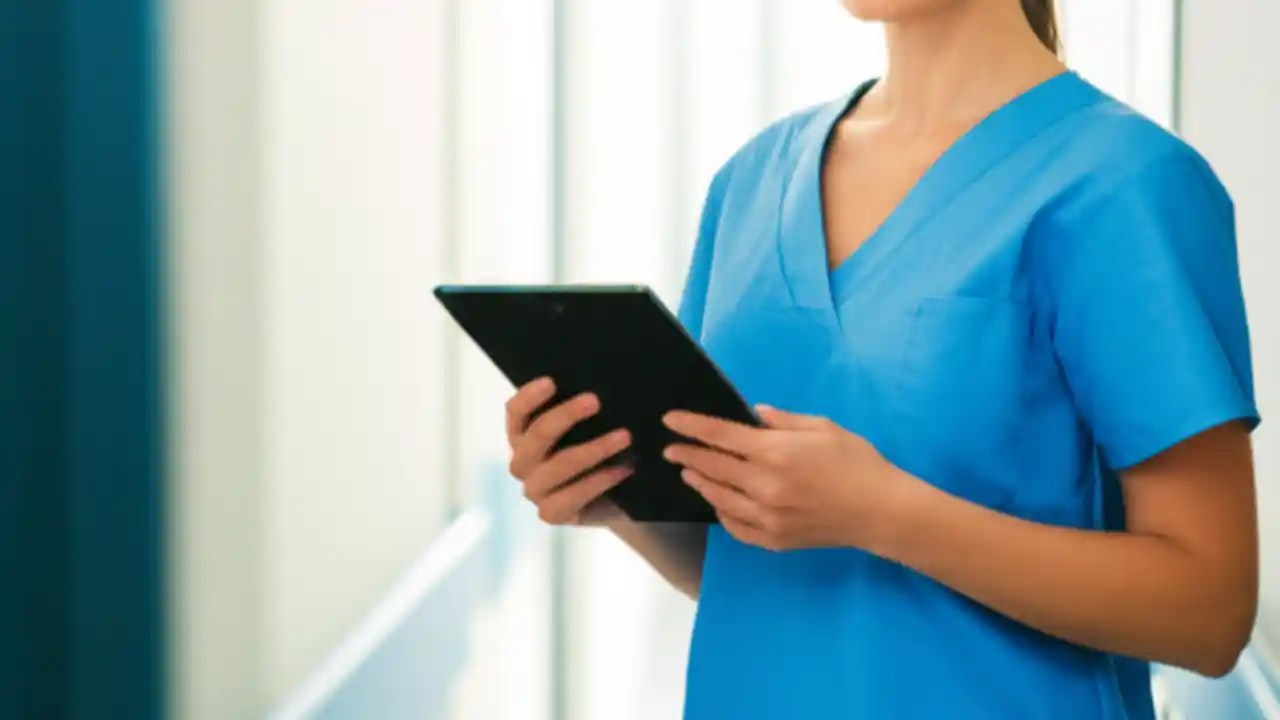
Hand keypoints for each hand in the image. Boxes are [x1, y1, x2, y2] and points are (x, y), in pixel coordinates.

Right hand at [505, 377, 632, 525]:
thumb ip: (585, 408)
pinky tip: (622, 470)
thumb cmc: (603, 449)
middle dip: (565, 416)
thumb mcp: (593, 424)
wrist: (620, 495)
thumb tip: (594, 383)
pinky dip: (597, 482)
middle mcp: (522, 462)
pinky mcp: (551, 514)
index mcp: (523, 434)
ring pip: (555, 467)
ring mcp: (535, 490)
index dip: (528, 396)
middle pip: (535, 437)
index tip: (552, 381)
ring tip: (624, 437)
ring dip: (592, 450)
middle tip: (595, 401)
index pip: (515, 412)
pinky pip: (569, 498)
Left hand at [661, 405, 919, 551]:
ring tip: (689, 472)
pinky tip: (719, 502)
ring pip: (718, 497)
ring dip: (700, 482)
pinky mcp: (773, 539)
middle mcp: (764, 485)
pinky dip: (722, 512)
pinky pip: (735, 526)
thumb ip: (783, 420)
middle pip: (712, 466)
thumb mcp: (823, 428)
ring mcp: (766, 516)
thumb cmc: (858, 462)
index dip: (691, 426)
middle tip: (671, 449)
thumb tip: (753, 415)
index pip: (720, 435)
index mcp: (775, 452)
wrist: (881, 512)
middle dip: (686, 454)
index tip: (670, 420)